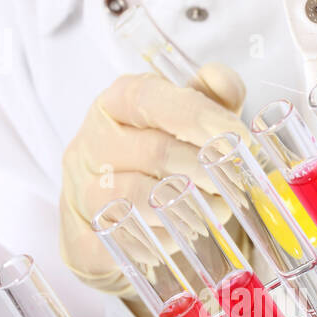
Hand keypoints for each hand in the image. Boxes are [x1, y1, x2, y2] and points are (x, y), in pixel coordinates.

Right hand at [59, 66, 248, 294]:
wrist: (113, 220)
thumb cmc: (154, 163)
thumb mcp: (187, 123)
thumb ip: (209, 96)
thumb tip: (218, 77)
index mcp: (113, 105)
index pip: (147, 96)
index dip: (196, 115)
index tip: (236, 136)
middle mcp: (91, 143)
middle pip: (150, 150)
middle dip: (203, 168)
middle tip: (233, 182)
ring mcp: (80, 191)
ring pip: (134, 196)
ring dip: (186, 205)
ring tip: (216, 209)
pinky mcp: (81, 237)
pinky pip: (122, 238)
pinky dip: (160, 239)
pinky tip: (182, 235)